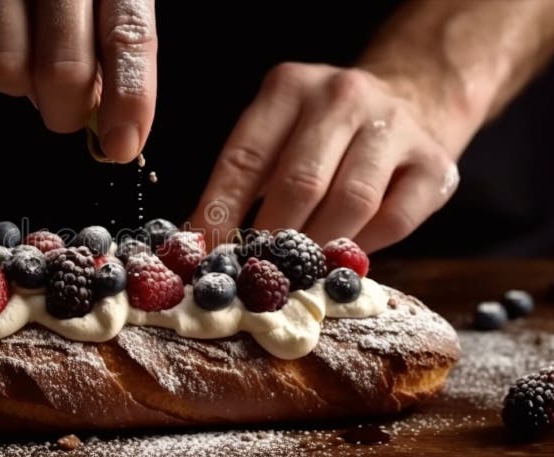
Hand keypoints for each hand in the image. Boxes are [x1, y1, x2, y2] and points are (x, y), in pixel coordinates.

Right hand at [0, 0, 156, 162]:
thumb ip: (101, 45)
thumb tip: (96, 115)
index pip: (127, 36)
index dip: (129, 99)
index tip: (120, 146)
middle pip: (62, 70)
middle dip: (64, 110)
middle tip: (60, 108)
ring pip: (0, 67)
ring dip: (7, 78)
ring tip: (10, 44)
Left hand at [190, 63, 460, 252]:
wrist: (411, 100)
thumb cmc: (322, 134)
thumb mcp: (276, 137)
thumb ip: (243, 182)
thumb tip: (200, 243)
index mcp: (289, 89)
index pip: (244, 158)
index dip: (220, 211)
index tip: (203, 253)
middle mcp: (343, 97)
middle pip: (300, 183)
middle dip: (272, 238)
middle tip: (254, 275)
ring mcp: (395, 126)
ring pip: (351, 203)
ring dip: (319, 248)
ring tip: (297, 275)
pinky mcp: (435, 163)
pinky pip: (396, 220)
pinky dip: (366, 247)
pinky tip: (346, 255)